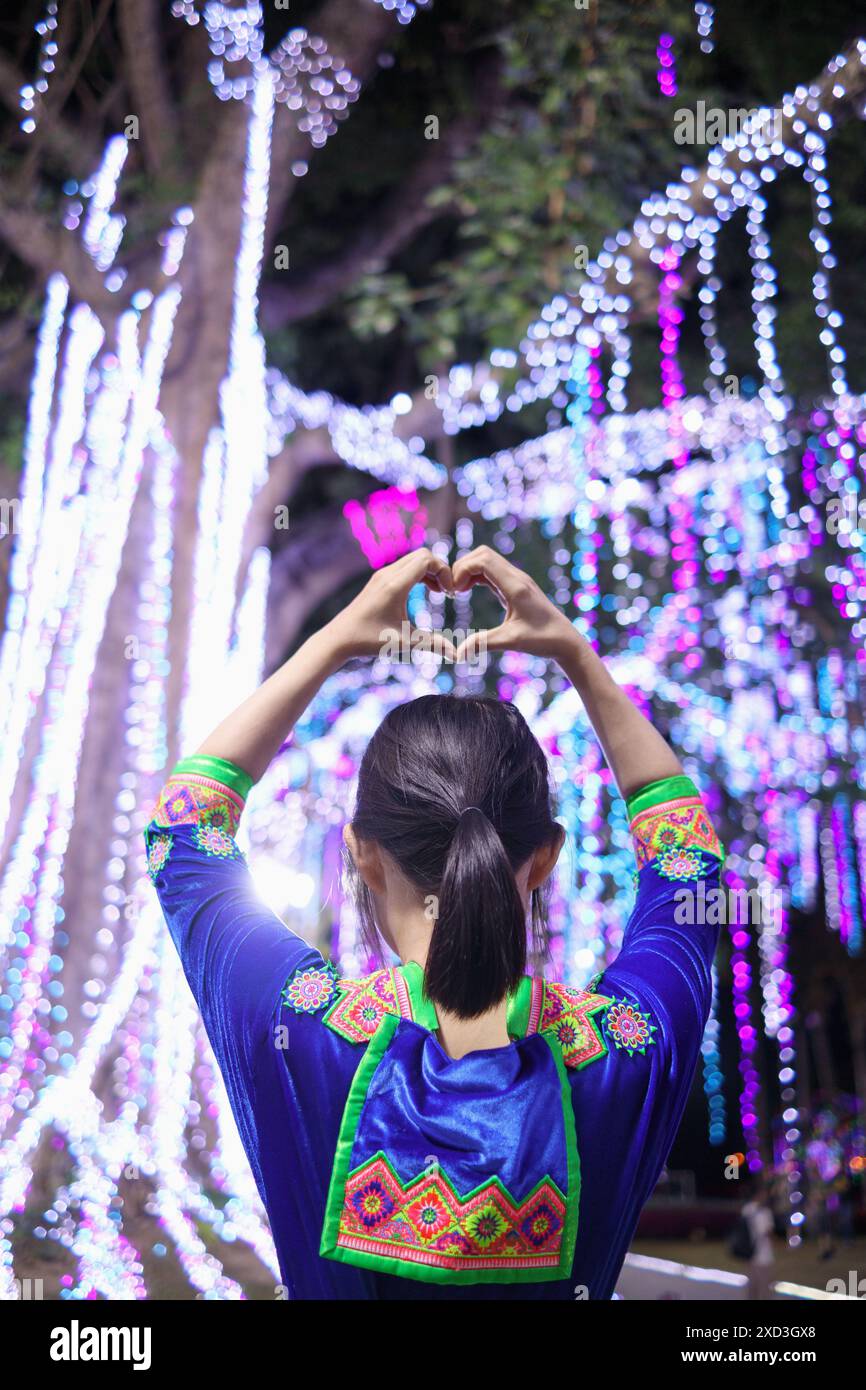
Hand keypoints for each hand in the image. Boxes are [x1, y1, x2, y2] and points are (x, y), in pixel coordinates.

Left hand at [326, 547, 456, 661]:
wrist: (339, 638)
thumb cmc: (369, 640)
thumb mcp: (404, 643)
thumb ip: (432, 644)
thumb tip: (456, 655)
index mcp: (394, 585)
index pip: (426, 560)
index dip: (444, 572)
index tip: (449, 593)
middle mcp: (387, 574)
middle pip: (422, 554)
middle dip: (440, 569)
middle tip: (447, 592)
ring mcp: (382, 575)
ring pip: (414, 559)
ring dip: (430, 571)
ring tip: (440, 592)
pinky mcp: (379, 579)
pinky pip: (405, 566)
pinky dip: (420, 573)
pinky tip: (426, 592)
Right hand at [450, 546, 577, 661]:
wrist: (566, 641)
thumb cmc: (543, 640)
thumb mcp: (511, 641)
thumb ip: (483, 644)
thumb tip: (457, 655)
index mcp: (515, 586)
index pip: (483, 560)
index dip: (462, 570)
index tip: (453, 592)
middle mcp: (516, 578)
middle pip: (482, 554)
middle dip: (462, 567)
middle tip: (452, 591)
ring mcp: (516, 580)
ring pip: (486, 560)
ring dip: (468, 571)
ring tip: (457, 592)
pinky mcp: (515, 587)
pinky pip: (491, 572)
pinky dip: (475, 576)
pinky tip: (467, 591)